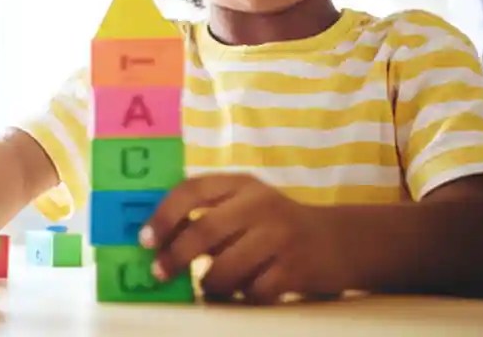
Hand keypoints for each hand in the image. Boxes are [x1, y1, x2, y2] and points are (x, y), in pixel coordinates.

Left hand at [139, 173, 351, 302]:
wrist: (339, 241)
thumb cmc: (276, 225)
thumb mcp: (245, 207)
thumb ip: (207, 216)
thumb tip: (155, 240)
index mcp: (241, 184)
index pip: (191, 190)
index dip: (163, 216)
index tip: (144, 240)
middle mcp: (260, 204)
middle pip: (204, 230)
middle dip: (175, 257)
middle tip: (159, 273)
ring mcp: (280, 236)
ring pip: (225, 268)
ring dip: (209, 283)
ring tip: (210, 286)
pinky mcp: (295, 269)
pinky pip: (252, 292)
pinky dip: (240, 297)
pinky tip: (243, 292)